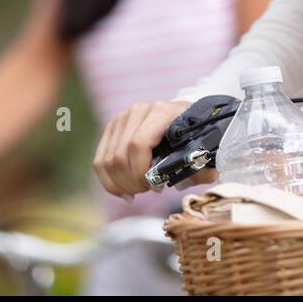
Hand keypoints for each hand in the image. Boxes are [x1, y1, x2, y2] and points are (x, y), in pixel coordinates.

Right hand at [93, 100, 218, 199]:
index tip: (156, 187)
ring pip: (107, 161)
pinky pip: (99, 161)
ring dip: (121, 184)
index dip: (141, 172)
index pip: (138, 144)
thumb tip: (197, 178)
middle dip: (132, 182)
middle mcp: (138, 110)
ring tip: (139, 189)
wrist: (184, 118)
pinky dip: (109, 182)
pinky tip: (124, 190)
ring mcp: (122, 118)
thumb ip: (202, 168)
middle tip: (149, 190)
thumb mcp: (203, 149)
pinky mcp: (112, 128)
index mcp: (162, 111)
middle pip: (120, 156)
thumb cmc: (194, 137)